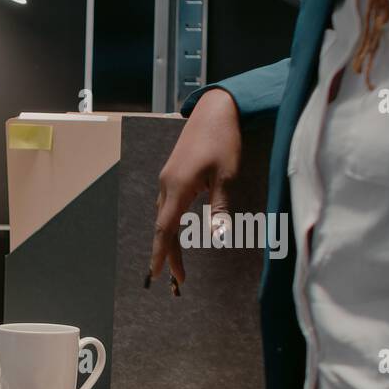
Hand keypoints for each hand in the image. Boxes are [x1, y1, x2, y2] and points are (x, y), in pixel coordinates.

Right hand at [150, 88, 242, 290]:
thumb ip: (221, 208)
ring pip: (162, 217)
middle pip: (161, 228)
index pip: (165, 230)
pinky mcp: (172, 174)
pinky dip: (169, 224)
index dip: (162, 254)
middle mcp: (166, 186)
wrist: (215, 109)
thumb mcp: (228, 176)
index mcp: (178, 188)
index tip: (160, 276)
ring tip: (177, 260)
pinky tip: (177, 229)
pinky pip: (166, 205)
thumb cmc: (224, 140)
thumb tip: (218, 238)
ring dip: (168, 240)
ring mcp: (167, 179)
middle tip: (177, 278)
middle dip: (167, 254)